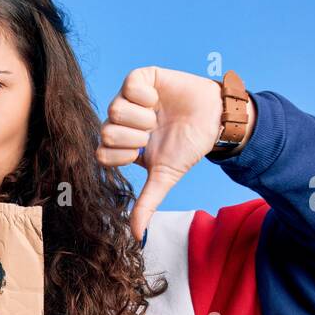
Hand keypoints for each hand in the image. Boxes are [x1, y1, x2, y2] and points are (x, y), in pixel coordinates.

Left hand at [96, 65, 253, 238]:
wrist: (214, 122)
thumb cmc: (187, 148)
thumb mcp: (164, 178)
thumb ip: (147, 203)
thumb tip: (135, 236)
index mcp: (121, 144)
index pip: (101, 152)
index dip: (122, 155)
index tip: (142, 153)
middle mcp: (120, 121)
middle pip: (105, 131)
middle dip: (135, 137)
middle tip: (153, 134)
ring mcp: (129, 98)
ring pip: (115, 109)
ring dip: (143, 118)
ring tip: (158, 117)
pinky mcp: (141, 78)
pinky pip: (130, 84)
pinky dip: (146, 95)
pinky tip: (158, 99)